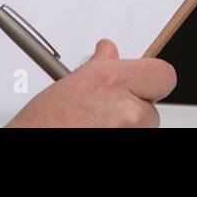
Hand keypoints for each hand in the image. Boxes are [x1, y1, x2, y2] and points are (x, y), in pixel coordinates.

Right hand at [6, 38, 175, 126]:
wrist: (33, 142)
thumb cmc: (43, 124)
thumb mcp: (68, 85)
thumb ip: (99, 67)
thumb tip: (109, 51)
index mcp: (111, 80)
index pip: (162, 74)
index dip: (151, 79)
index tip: (140, 83)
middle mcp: (128, 108)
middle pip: (152, 107)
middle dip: (134, 108)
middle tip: (106, 112)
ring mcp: (130, 132)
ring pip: (144, 127)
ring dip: (128, 126)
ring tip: (95, 125)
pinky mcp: (130, 145)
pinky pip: (135, 138)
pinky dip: (121, 135)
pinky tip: (97, 131)